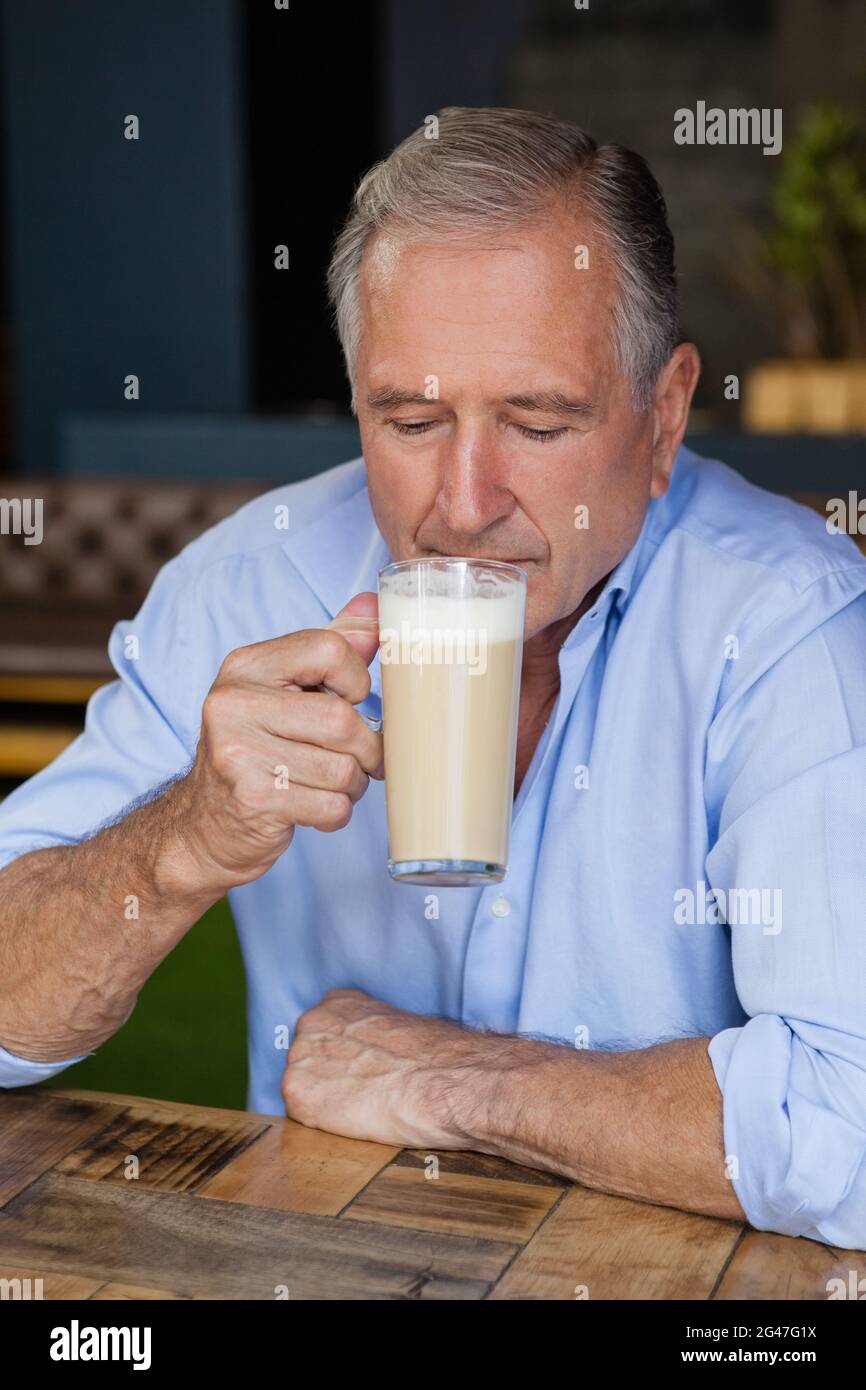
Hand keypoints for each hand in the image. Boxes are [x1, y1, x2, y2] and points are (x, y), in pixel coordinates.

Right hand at [167, 594, 383, 895]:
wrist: (203, 824)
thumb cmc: (258, 748)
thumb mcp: (285, 688)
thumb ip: (330, 645)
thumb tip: (375, 604)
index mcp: (245, 666)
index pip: (330, 649)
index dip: (357, 680)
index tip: (351, 699)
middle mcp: (233, 703)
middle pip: (342, 719)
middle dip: (366, 748)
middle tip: (357, 758)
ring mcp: (237, 753)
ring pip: (343, 769)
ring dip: (352, 785)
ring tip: (328, 783)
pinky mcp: (251, 800)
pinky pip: (331, 806)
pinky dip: (336, 813)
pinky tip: (312, 807)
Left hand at [281, 987, 514, 1148]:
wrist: (446, 1082)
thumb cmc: (439, 1058)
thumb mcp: (401, 1027)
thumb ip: (373, 1035)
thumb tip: (374, 1055)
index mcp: (339, 1001)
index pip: (325, 1034)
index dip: (344, 1058)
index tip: (364, 1071)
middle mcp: (312, 1021)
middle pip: (308, 1060)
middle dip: (330, 1078)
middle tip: (364, 1092)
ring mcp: (301, 1055)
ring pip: (304, 1087)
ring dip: (326, 1101)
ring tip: (364, 1107)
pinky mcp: (298, 1092)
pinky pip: (302, 1114)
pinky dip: (324, 1124)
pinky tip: (355, 1119)